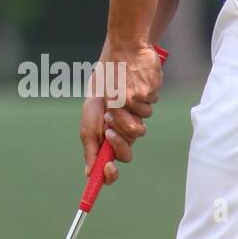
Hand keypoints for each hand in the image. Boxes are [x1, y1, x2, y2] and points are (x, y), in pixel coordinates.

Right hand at [80, 43, 163, 184]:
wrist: (116, 63)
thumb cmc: (99, 93)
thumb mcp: (89, 122)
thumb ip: (91, 148)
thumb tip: (89, 175)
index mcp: (106, 140)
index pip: (110, 167)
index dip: (110, 173)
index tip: (110, 168)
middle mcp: (122, 134)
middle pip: (126, 153)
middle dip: (119, 142)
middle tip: (110, 130)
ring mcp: (137, 120)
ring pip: (139, 132)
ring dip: (125, 120)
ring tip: (113, 104)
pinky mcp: (149, 105)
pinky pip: (147, 112)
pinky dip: (137, 103)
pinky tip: (128, 91)